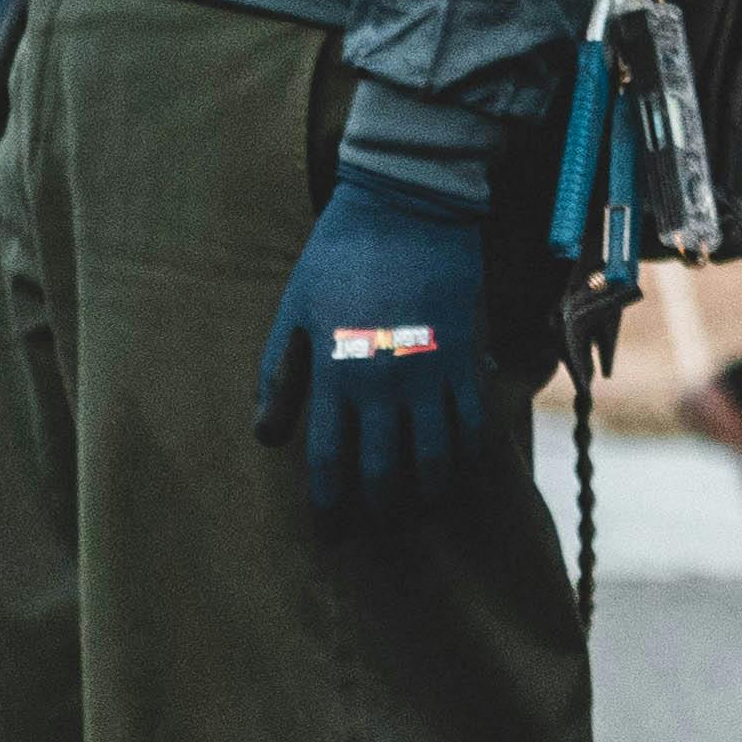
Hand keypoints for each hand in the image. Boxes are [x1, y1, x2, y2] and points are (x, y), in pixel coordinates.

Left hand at [251, 168, 494, 525]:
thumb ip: (279, 378)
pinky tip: (457, 469)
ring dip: (427, 492)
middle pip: (387, 471)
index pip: (331, 461)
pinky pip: (475, 423)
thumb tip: (266, 438)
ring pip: (438, 458)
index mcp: (335, 375)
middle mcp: (386, 383)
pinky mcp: (471, 357)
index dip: (331, 505)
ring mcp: (434, 373)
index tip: (331, 534)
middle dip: (379, 510)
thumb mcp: (293, 314)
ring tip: (415, 508)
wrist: (410, 207)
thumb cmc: (339, 257)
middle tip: (374, 530)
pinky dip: (467, 455)